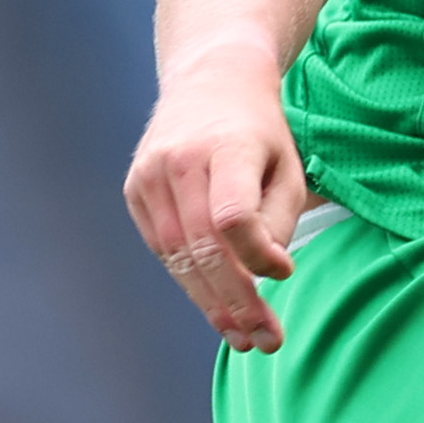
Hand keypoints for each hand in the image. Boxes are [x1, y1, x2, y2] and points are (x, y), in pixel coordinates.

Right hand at [124, 44, 309, 353]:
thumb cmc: (262, 132)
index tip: (286, 275)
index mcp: (226, 148)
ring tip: (244, 337)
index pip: (231, 216)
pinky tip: (218, 305)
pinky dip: (191, 280)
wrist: (210, 82)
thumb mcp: (288, 165)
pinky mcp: (134, 192)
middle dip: (235, 301)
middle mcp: (178, 163)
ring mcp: (149, 177)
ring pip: (178, 256)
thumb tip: (266, 275)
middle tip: (264, 341)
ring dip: (211, 303)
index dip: (256, 255)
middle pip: (202, 247)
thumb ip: (278, 218)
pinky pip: (164, 249)